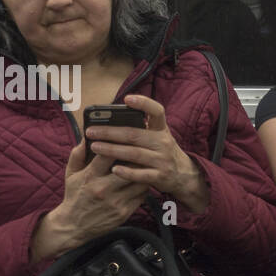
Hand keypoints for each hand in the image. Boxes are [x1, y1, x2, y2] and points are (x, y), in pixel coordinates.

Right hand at [30, 142, 149, 261]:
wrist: (73, 226)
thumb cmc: (74, 196)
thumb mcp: (70, 174)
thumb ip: (77, 155)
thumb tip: (86, 137)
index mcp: (90, 176)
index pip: (107, 155)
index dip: (118, 145)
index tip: (126, 139)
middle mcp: (103, 188)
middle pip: (128, 168)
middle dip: (136, 158)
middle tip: (143, 151)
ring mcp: (115, 202)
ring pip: (139, 182)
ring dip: (144, 173)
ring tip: (146, 166)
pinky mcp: (124, 212)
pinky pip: (141, 196)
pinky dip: (144, 187)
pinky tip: (142, 182)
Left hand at [82, 94, 209, 212]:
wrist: (184, 176)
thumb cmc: (162, 153)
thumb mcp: (158, 137)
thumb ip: (140, 129)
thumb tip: (109, 122)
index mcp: (161, 130)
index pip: (157, 111)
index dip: (143, 103)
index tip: (127, 99)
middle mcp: (163, 143)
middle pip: (134, 134)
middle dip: (110, 132)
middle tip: (91, 131)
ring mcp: (162, 160)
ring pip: (134, 153)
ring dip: (112, 150)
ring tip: (94, 147)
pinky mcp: (160, 176)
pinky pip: (141, 174)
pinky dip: (127, 172)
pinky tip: (114, 169)